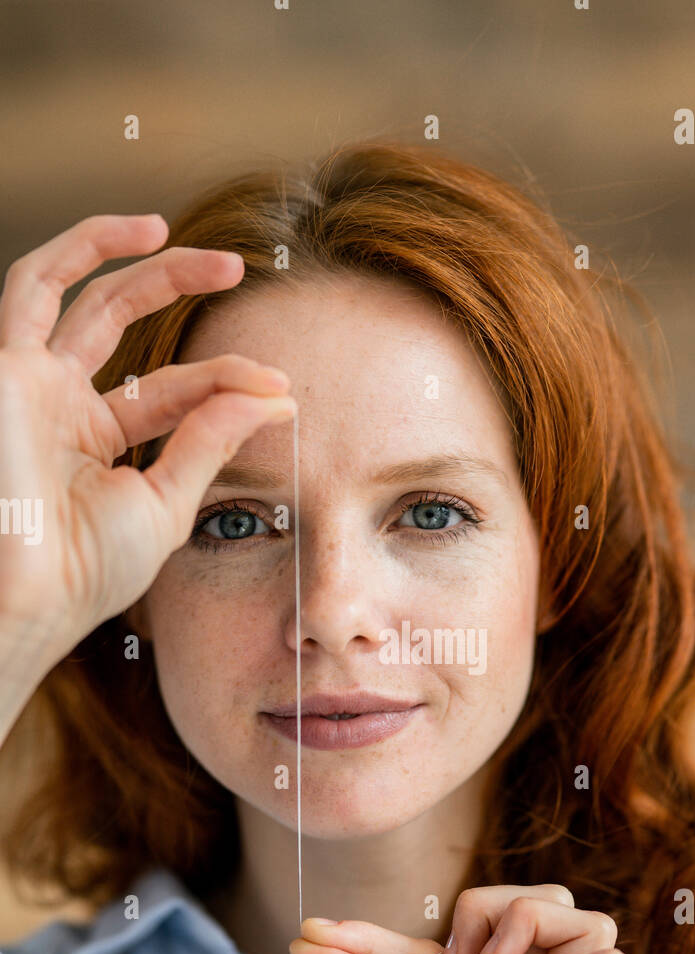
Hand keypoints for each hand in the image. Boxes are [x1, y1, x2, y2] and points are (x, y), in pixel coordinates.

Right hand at [0, 212, 295, 658]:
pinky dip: (86, 249)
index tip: (282, 389)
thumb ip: (208, 442)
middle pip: (122, 320)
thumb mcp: (165, 503)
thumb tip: (271, 396)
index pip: (171, 388)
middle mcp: (61, 403)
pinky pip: (36, 285)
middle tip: (239, 268)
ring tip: (200, 245)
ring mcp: (32, 382)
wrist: (30, 593)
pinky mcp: (8, 367)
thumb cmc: (85, 569)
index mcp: (96, 441)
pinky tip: (141, 233)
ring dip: (135, 258)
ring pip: (81, 291)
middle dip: (179, 286)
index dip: (228, 381)